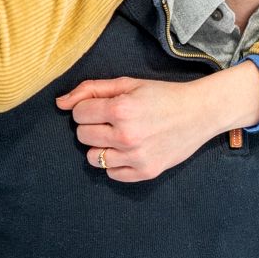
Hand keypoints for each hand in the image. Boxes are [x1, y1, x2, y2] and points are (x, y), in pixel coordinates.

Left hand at [58, 64, 258, 181]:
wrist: (199, 113)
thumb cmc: (162, 95)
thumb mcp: (128, 83)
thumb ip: (91, 89)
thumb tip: (60, 103)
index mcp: (120, 110)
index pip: (78, 114)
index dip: (87, 108)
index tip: (103, 107)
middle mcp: (126, 136)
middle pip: (82, 136)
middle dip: (92, 126)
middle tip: (112, 121)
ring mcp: (136, 157)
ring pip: (92, 158)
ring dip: (101, 146)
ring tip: (119, 136)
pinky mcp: (145, 172)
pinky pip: (111, 174)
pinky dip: (115, 163)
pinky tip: (128, 150)